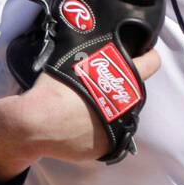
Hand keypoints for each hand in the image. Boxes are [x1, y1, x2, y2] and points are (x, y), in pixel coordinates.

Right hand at [0, 48, 160, 184]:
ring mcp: (116, 130)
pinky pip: (106, 137)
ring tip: (90, 104)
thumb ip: (92, 56)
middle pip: (133, 92)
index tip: (147, 53)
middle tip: (106, 82)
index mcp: (121, 81)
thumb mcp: (72, 61)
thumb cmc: (52, 88)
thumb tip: (92, 36)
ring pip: (122, 115)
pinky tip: (80, 124)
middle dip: (123, 86)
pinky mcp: (103, 148)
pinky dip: (96, 130)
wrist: (33, 123)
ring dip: (112, 108)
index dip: (149, 57)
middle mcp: (125, 107)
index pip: (150, 64)